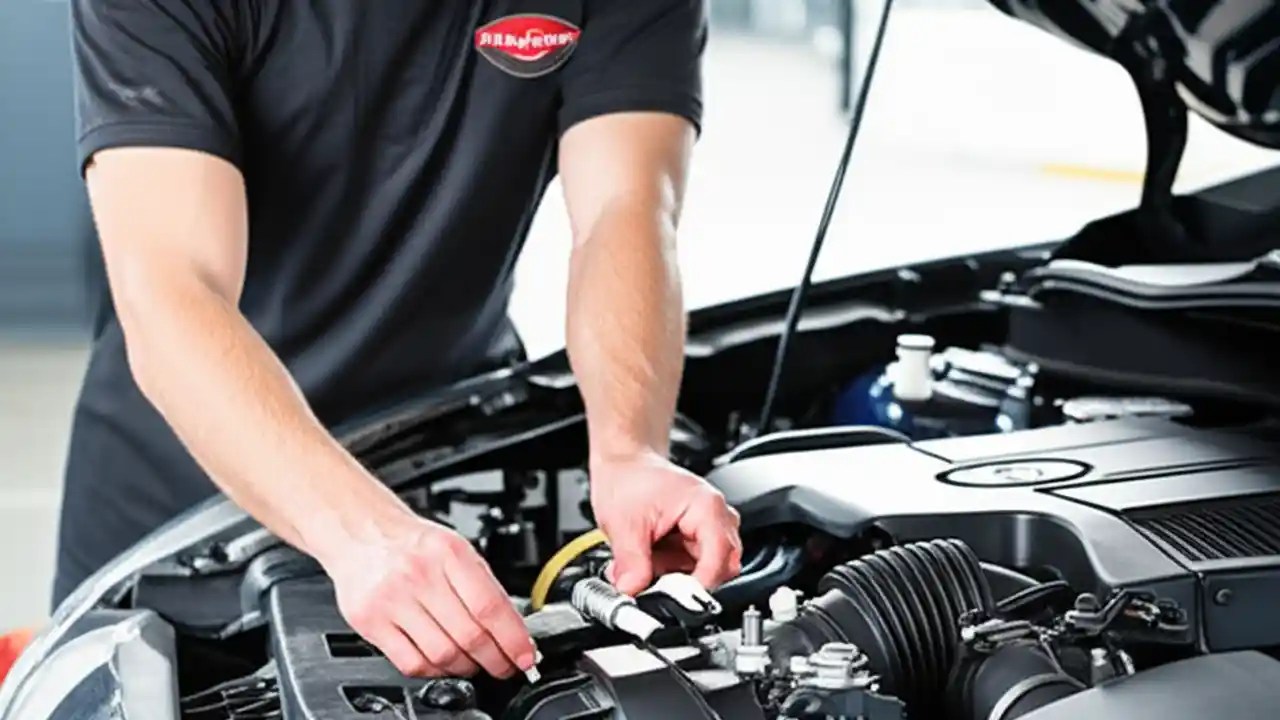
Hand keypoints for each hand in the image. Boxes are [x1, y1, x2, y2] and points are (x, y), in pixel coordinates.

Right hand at [314, 510, 535, 678]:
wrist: (361, 533)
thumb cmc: (412, 544)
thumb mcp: (456, 549)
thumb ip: (483, 585)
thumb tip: (514, 628)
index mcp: (448, 552)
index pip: (489, 606)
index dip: (512, 638)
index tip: (525, 655)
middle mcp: (419, 574)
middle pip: (469, 635)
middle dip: (495, 659)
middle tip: (504, 666)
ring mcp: (392, 599)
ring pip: (442, 654)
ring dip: (466, 668)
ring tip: (474, 664)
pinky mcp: (370, 622)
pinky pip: (411, 662)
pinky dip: (435, 672)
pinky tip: (442, 664)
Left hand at [590, 451, 742, 595]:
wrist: (624, 463)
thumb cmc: (629, 478)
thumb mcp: (624, 523)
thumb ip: (631, 563)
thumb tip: (632, 591)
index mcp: (706, 507)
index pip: (720, 557)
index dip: (700, 584)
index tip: (676, 597)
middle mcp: (715, 517)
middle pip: (721, 567)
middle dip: (687, 580)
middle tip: (656, 579)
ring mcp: (708, 528)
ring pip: (704, 569)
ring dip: (675, 574)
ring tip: (647, 557)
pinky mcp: (696, 537)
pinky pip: (692, 565)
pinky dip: (670, 568)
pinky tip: (651, 554)